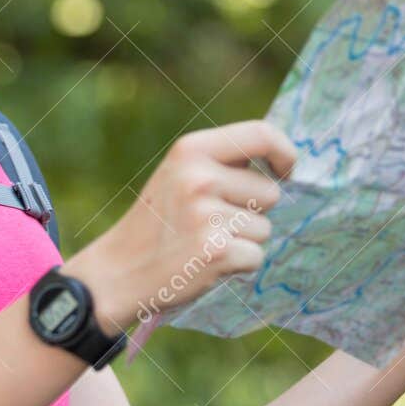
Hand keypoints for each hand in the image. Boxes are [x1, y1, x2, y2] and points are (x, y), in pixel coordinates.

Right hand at [64, 120, 298, 335]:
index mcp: (190, 150)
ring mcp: (206, 215)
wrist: (118, 271)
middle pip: (271, 192)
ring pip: (264, 229)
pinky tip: (204, 263)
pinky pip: (256, 257)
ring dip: (242, 241)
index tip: (287, 172)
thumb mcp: (179, 176)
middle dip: (253, 211)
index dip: (285, 152)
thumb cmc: (158, 223)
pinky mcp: (216, 251)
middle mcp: (199, 177)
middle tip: (209, 223)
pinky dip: (237, 266)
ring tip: (202, 243)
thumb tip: (282, 158)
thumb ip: (222, 163)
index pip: (262, 133)